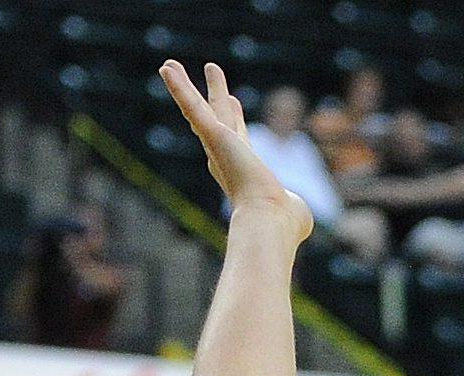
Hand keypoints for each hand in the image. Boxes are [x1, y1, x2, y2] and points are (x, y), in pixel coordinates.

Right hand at [158, 60, 311, 241]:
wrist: (269, 219)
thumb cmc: (284, 222)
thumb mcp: (292, 209)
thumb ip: (292, 207)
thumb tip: (297, 212)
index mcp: (243, 170)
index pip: (237, 138)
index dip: (234, 119)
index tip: (232, 100)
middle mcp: (225, 157)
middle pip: (218, 117)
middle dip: (215, 95)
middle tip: (212, 71)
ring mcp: (217, 146)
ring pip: (197, 109)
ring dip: (184, 86)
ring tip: (171, 65)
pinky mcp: (214, 136)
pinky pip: (192, 107)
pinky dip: (179, 88)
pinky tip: (166, 68)